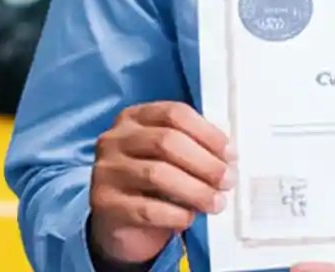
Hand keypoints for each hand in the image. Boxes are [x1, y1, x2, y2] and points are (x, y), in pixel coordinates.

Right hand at [87, 101, 236, 267]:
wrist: (119, 221)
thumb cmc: (152, 183)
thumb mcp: (169, 157)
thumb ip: (193, 148)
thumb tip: (228, 160)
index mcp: (135, 118)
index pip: (174, 113)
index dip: (207, 133)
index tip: (230, 154)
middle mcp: (115, 139)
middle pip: (166, 141)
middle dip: (205, 163)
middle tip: (227, 180)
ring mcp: (106, 170)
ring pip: (157, 174)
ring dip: (195, 190)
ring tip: (216, 202)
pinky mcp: (104, 203)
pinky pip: (147, 209)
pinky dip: (175, 214)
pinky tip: (188, 217)